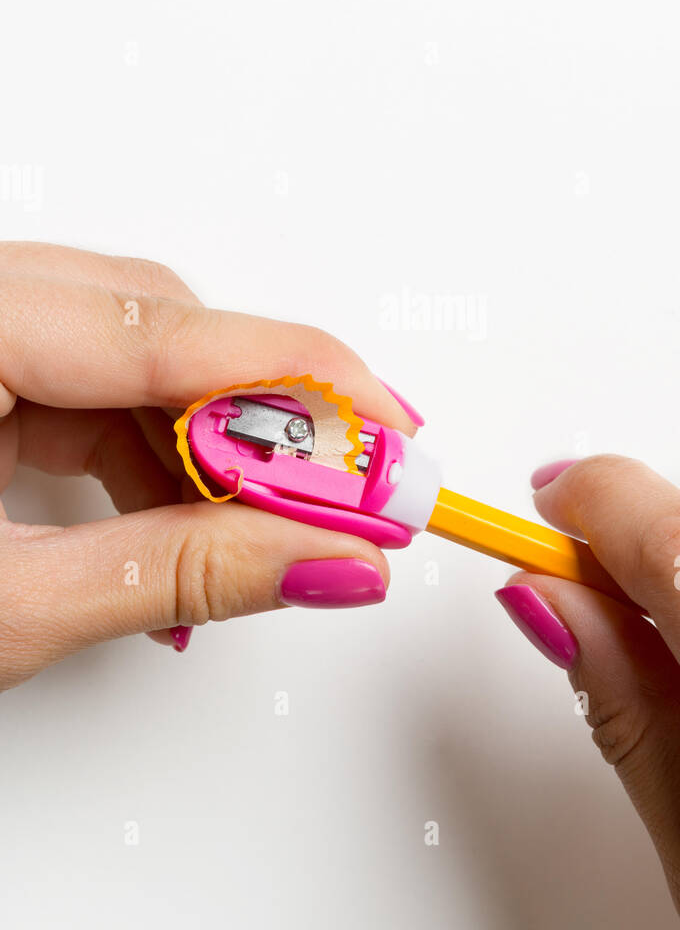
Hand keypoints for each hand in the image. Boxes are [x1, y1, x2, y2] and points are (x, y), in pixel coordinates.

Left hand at [0, 242, 417, 691]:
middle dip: (264, 416)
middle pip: (162, 322)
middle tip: (348, 501)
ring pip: (132, 350)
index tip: (392, 438)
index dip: (301, 382)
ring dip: (210, 443)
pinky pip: (90, 382)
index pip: (167, 326)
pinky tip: (183, 522)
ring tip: (266, 531)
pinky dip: (149, 451)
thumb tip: (327, 560)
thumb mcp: (8, 607)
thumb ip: (174, 575)